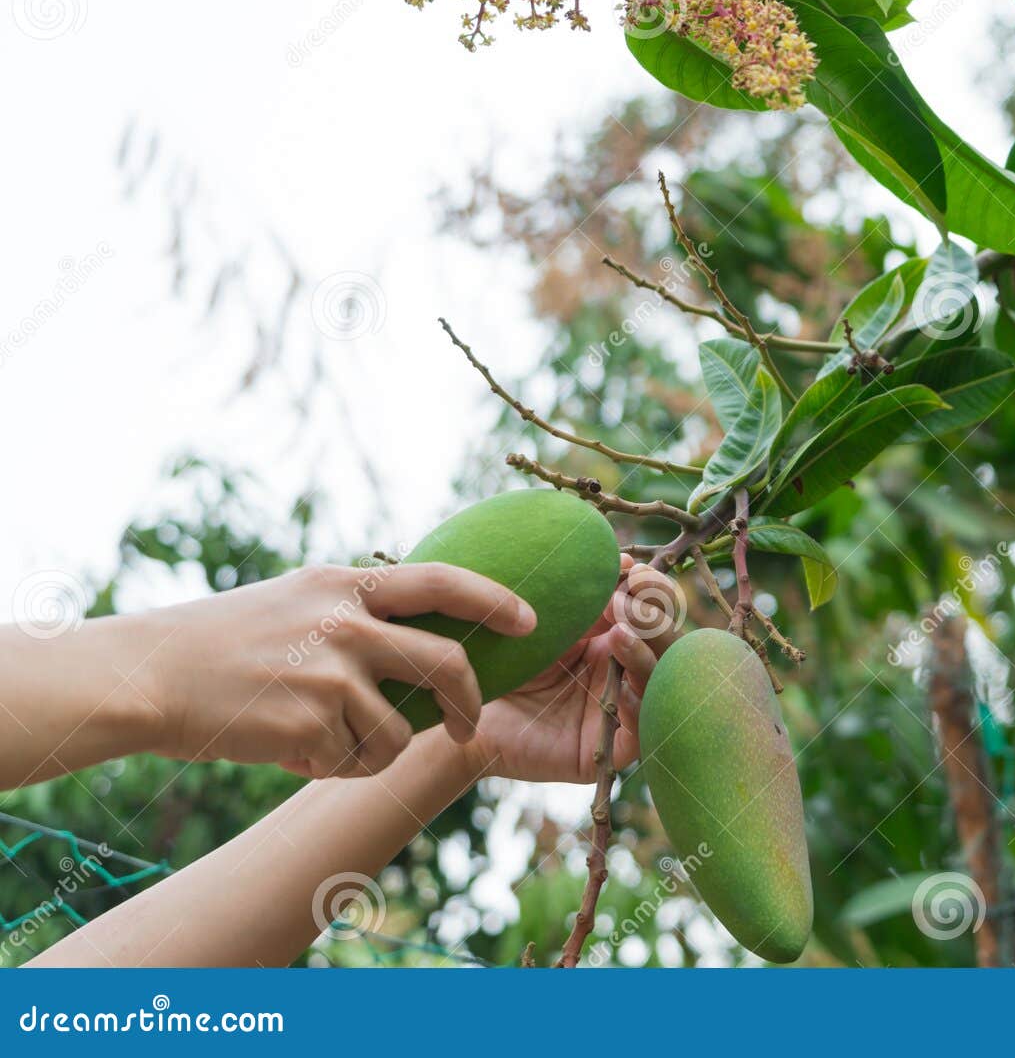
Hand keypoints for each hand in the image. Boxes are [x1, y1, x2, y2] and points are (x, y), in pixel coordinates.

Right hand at [138, 562, 536, 777]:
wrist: (150, 676)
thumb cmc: (224, 642)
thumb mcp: (297, 599)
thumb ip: (357, 608)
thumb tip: (421, 631)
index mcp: (345, 585)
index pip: (442, 581)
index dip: (494, 600)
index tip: (530, 620)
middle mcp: (344, 622)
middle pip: (448, 665)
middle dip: (470, 704)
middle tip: (469, 729)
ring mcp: (329, 671)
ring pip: (400, 731)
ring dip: (375, 752)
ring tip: (329, 744)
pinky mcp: (310, 721)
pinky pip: (353, 760)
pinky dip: (332, 767)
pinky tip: (291, 750)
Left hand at [466, 556, 683, 782]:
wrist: (461, 710)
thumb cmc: (499, 661)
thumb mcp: (544, 622)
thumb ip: (579, 597)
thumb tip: (623, 560)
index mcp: (610, 641)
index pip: (653, 611)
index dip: (651, 589)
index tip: (631, 570)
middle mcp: (622, 674)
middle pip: (667, 641)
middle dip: (656, 611)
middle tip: (629, 592)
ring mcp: (620, 709)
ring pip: (661, 678)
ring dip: (648, 646)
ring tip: (620, 627)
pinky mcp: (612, 748)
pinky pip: (643, 726)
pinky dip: (638, 696)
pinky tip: (620, 669)